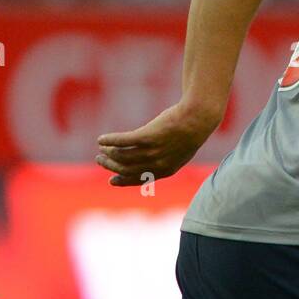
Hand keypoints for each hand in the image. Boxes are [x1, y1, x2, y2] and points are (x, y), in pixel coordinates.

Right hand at [96, 101, 219, 186]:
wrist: (198, 117)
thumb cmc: (190, 130)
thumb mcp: (180, 150)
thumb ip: (166, 158)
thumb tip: (152, 160)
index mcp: (166, 170)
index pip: (139, 180)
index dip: (123, 181)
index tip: (112, 180)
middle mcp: (157, 164)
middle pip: (127, 169)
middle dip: (111, 166)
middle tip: (100, 160)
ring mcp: (152, 151)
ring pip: (123, 156)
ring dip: (109, 153)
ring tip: (101, 148)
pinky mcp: (148, 136)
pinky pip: (123, 141)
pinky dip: (110, 141)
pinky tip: (101, 139)